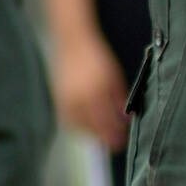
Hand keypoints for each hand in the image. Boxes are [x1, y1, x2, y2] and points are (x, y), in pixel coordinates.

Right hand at [52, 34, 128, 150]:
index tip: (122, 141)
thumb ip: (120, 99)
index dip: (115, 134)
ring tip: (103, 135)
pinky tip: (89, 127)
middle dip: (106, 137)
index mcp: (97, 91)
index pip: (107, 122)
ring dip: (93, 134)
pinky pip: (69, 122)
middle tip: (116, 142)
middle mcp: (80, 98)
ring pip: (81, 128)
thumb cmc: (97, 58)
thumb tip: (126, 119)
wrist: (73, 44)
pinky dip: (80, 128)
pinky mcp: (59, 100)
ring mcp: (67, 100)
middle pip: (94, 128)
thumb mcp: (115, 77)